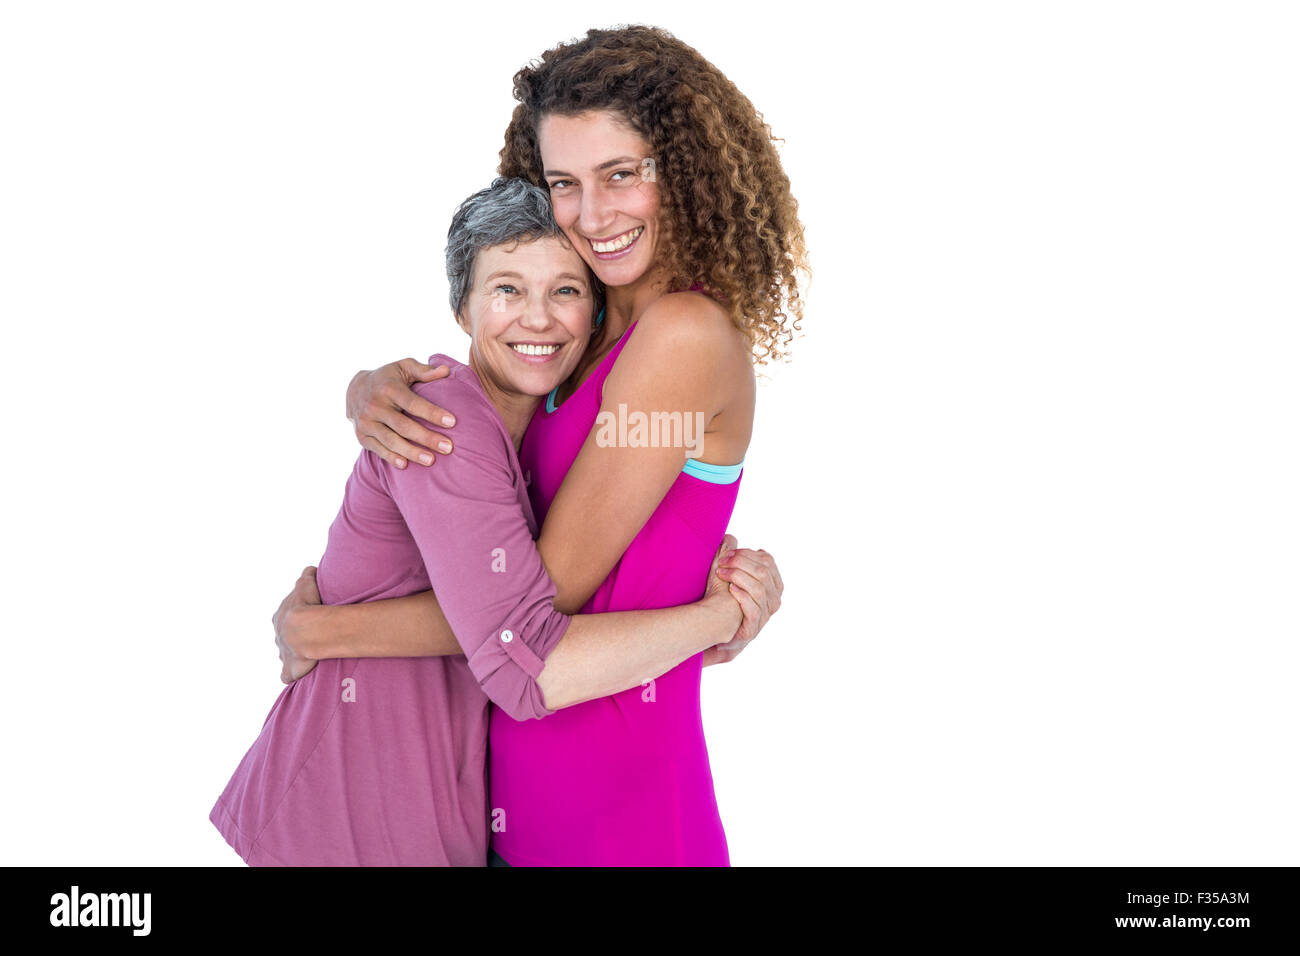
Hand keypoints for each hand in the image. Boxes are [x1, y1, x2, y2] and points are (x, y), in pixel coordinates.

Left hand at [273, 565, 321, 683]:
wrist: (306, 630)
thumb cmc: (307, 606)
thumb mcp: (305, 584)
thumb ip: (306, 576)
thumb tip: (310, 570)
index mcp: (280, 617)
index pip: (286, 615)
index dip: (298, 615)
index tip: (309, 615)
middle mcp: (278, 635)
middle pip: (284, 635)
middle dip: (294, 635)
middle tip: (311, 634)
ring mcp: (283, 652)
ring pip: (286, 652)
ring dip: (295, 653)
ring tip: (310, 652)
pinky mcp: (290, 669)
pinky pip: (287, 674)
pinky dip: (292, 674)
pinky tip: (299, 673)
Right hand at [346, 359, 455, 468]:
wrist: (355, 389)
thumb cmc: (389, 378)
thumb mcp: (404, 367)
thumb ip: (424, 370)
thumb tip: (446, 370)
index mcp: (388, 388)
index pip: (413, 403)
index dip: (432, 413)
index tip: (452, 422)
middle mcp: (375, 406)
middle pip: (403, 426)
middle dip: (427, 438)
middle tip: (448, 448)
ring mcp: (366, 422)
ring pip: (391, 440)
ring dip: (411, 452)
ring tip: (431, 460)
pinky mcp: (361, 436)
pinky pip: (378, 449)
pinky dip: (391, 457)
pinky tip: (406, 465)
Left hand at [701, 535, 782, 666]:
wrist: (719, 629)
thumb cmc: (725, 599)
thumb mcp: (731, 575)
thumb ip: (732, 558)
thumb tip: (729, 538)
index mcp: (773, 583)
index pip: (767, 560)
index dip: (747, 554)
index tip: (727, 554)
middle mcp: (774, 599)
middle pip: (763, 572)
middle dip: (740, 563)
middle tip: (721, 562)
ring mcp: (765, 614)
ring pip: (758, 589)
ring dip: (738, 577)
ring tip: (721, 573)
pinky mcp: (753, 628)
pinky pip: (753, 609)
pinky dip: (742, 597)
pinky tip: (731, 589)